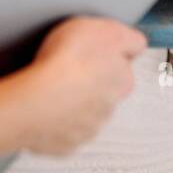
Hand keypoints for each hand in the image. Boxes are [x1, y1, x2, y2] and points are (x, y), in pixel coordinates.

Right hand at [18, 17, 146, 155]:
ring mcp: (87, 128)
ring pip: (85, 112)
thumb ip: (129, 39)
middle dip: (93, 81)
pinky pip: (63, 130)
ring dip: (75, 101)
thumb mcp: (107, 30)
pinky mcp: (65, 143)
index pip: (125, 68)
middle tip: (72, 67)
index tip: (97, 51)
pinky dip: (57, 120)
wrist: (35, 100)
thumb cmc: (67, 62)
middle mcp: (109, 107)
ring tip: (55, 86)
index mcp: (122, 80)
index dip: (110, 55)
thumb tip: (137, 44)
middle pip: (106, 91)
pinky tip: (45, 106)